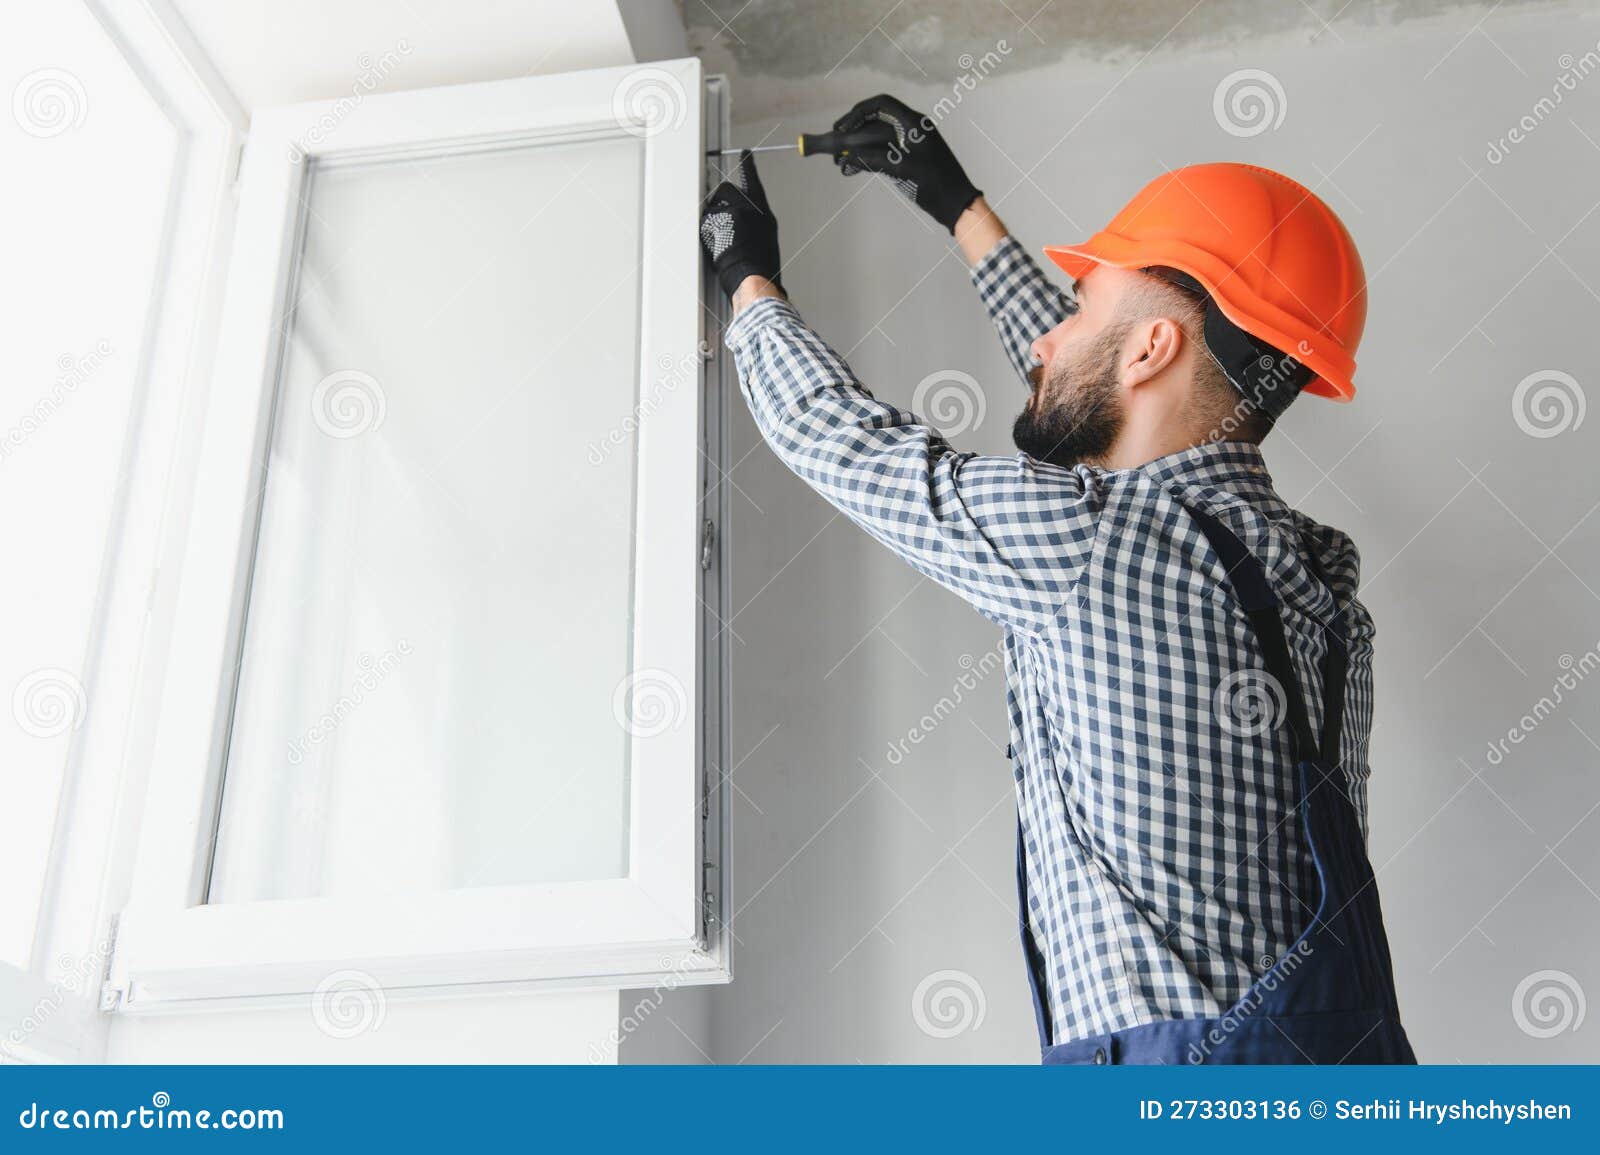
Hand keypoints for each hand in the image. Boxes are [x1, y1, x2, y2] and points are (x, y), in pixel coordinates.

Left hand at [700, 151, 783, 299]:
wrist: (754, 277)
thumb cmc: (760, 269)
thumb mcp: (765, 242)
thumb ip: (753, 227)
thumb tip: (742, 225)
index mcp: (765, 214)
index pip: (755, 183)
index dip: (748, 167)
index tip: (744, 154)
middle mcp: (752, 208)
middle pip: (727, 190)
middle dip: (718, 202)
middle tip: (716, 218)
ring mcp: (736, 211)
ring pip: (713, 207)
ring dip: (711, 221)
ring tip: (720, 242)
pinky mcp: (722, 218)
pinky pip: (706, 221)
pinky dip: (706, 232)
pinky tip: (715, 246)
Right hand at [831, 94, 981, 232]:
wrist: (956, 205)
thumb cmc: (936, 185)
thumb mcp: (903, 170)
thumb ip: (874, 160)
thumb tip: (847, 156)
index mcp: (914, 123)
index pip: (881, 104)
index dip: (858, 112)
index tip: (842, 127)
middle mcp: (911, 128)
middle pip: (876, 119)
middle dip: (853, 130)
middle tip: (835, 143)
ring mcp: (909, 143)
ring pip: (877, 136)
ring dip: (858, 145)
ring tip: (840, 159)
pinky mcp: (907, 158)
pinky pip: (882, 151)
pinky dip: (866, 156)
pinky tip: (853, 166)